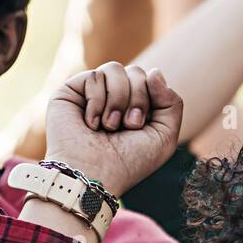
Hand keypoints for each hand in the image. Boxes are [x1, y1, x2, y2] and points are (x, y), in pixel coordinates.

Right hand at [44, 62, 182, 198]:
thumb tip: (155, 71)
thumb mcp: (164, 136)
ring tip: (109, 126)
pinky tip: (90, 123)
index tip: (140, 125)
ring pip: (114, 68)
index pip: (151, 79)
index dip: (153, 97)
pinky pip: (94, 75)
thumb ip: (172, 102)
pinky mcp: (71, 91)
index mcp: (136, 105)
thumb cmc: (129, 161)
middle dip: (137, 99)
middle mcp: (114, 97)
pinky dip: (97, 102)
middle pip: (136, 72)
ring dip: (117, 100)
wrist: (94, 174)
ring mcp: (92, 93)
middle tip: (128, 126)